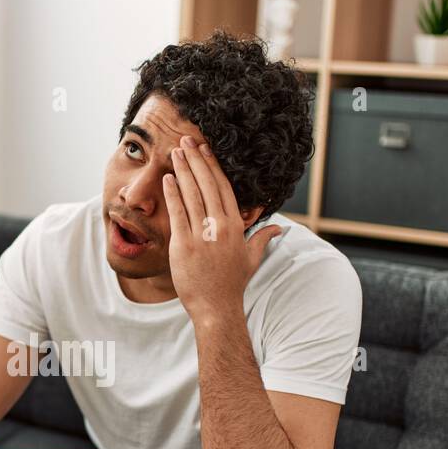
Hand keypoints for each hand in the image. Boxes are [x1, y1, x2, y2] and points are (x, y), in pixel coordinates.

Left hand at [162, 136, 282, 321]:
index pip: (225, 187)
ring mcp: (202, 235)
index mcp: (236, 226)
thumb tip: (280, 229)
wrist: (217, 308)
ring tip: (175, 152)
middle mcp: (220, 226)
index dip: (213, 166)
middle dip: (196, 160)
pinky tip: (167, 178)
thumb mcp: (252, 259)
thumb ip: (263, 239)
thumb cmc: (232, 284)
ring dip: (183, 170)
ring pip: (192, 194)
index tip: (205, 150)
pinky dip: (172, 193)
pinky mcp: (184, 245)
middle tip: (186, 140)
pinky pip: (178, 213)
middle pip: (208, 184)